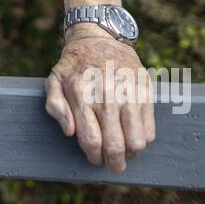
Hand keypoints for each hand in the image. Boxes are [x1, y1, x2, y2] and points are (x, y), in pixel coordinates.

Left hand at [44, 25, 155, 172]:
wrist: (99, 38)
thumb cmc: (73, 66)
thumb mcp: (54, 81)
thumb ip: (55, 107)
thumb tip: (70, 132)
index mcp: (82, 95)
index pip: (92, 141)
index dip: (94, 157)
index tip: (95, 159)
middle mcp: (107, 95)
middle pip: (115, 146)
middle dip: (114, 163)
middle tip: (113, 165)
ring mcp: (128, 93)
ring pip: (137, 141)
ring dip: (131, 154)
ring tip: (125, 153)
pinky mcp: (145, 90)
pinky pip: (150, 128)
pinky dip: (144, 139)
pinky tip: (134, 136)